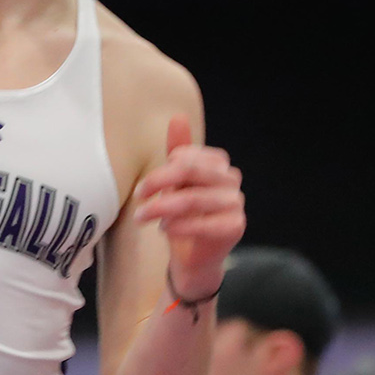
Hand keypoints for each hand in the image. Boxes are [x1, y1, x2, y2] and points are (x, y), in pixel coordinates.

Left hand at [133, 115, 244, 294]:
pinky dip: (180, 226)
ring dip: (162, 208)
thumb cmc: (183, 215)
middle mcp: (231, 180)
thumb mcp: (175, 182)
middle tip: (137, 196)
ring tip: (144, 217)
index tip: (144, 187)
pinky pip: (205, 224)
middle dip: (159, 182)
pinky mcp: (235, 227)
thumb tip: (178, 117)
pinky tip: (165, 229)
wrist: (194, 256)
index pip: (188, 157)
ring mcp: (236, 203)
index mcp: (218, 164)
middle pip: (191, 172)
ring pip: (194, 199)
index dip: (162, 170)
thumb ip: (178, 152)